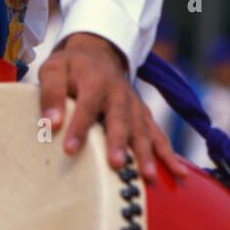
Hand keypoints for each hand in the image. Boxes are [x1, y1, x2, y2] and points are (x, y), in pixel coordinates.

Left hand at [37, 32, 187, 184]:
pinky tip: (179, 173)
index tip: (69, 149)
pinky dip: (169, 154)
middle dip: (119, 142)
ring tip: (148, 177)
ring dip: (146, 153)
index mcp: (94, 82)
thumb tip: (50, 124)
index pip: (86, 106)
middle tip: (117, 164)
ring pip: (142, 129)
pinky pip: (158, 134)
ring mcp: (134, 105)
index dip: (78, 128)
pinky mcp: (142, 115)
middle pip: (120, 119)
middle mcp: (119, 94)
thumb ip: (50, 94)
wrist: (98, 53)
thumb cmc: (70, 67)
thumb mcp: (53, 70)